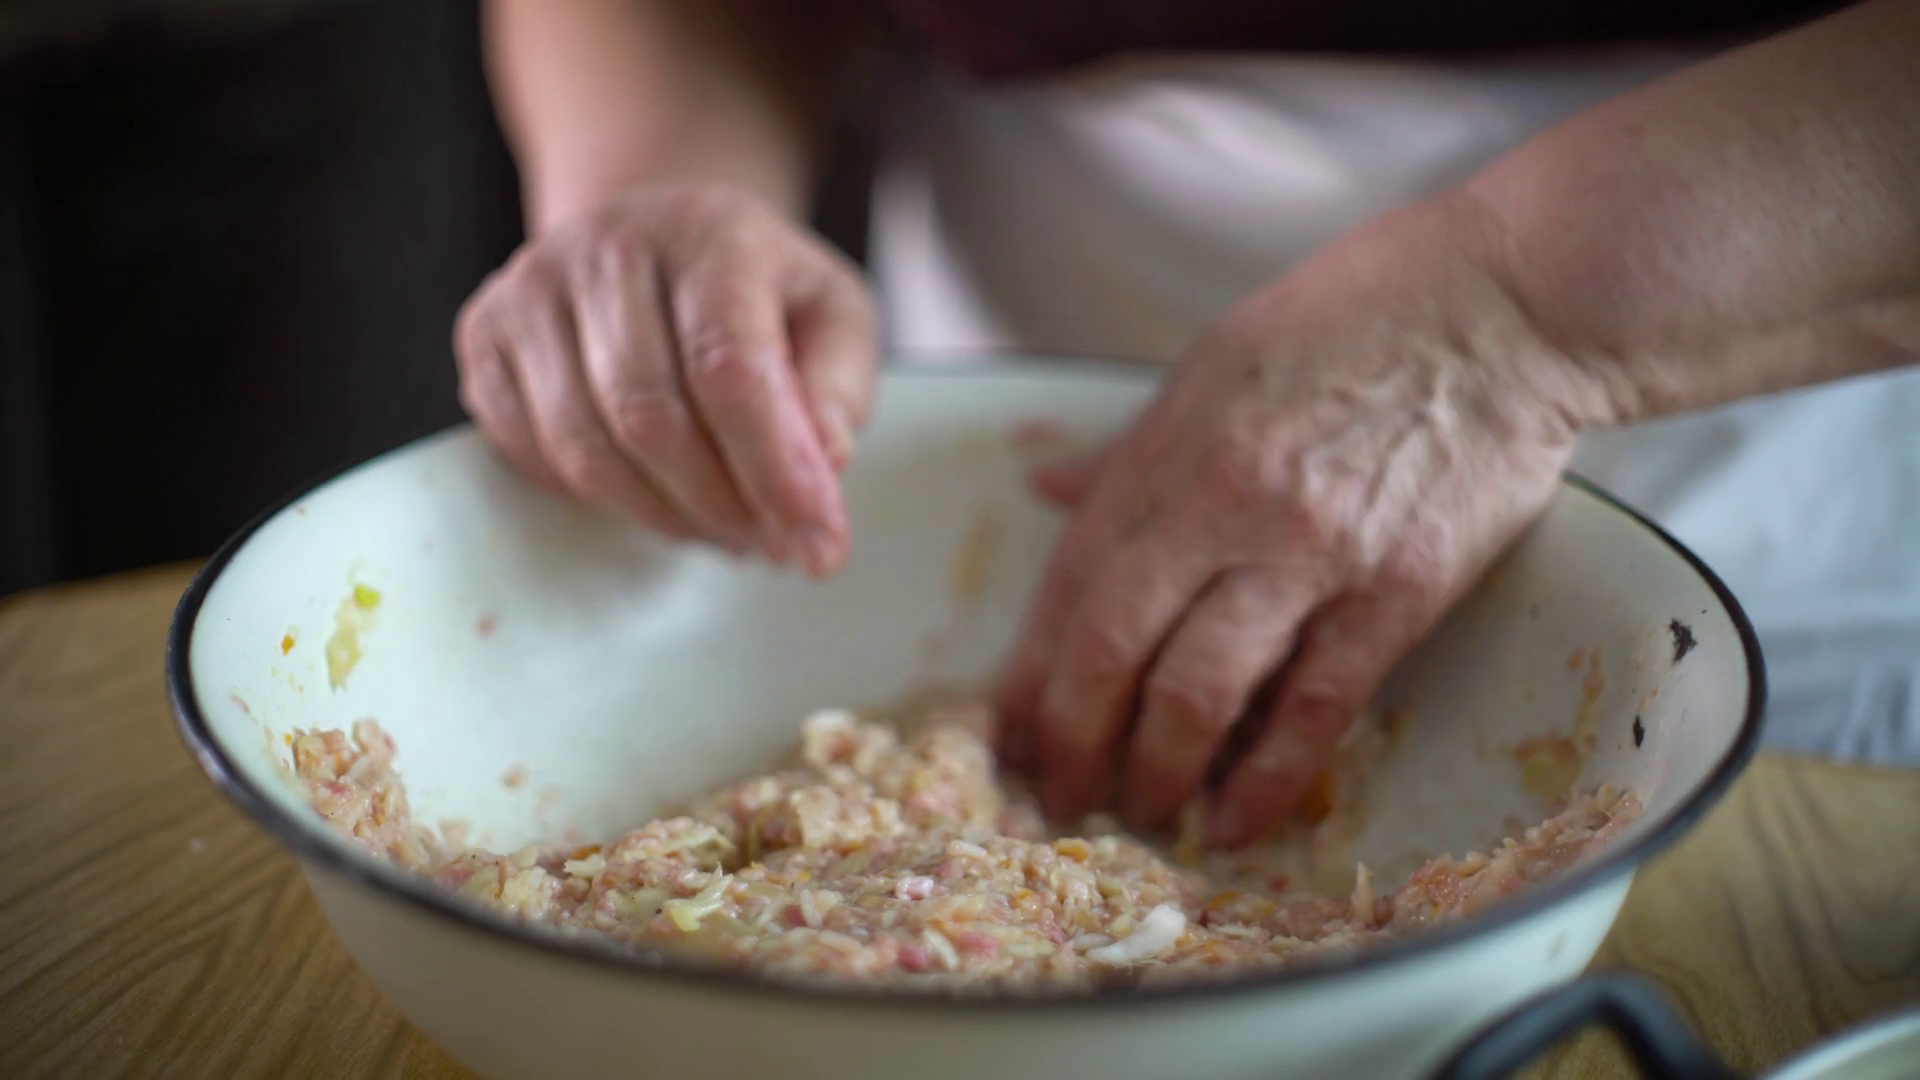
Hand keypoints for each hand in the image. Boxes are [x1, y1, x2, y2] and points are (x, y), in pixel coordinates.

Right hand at [454, 185, 877, 574]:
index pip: (730, 366)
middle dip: (723, 507)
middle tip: (776, 547)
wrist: (660, 242)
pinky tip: (659, 499)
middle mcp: (608, 243)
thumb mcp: (835, 319)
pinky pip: (534, 454)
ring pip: (588, 449)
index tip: (819, 542)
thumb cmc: (760, 293)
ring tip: (727, 531)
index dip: (775, 469)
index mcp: (710, 229)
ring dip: (667, 516)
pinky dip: (602, 501)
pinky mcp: (485, 334)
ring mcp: (532, 286)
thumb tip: (821, 462)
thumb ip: (838, 386)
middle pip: (652, 416)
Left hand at [997, 195, 1607, 846]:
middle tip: (1060, 796)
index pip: (1068, 582)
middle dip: (1071, 740)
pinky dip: (1266, 777)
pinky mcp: (1398, 591)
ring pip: (1197, 690)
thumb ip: (1131, 447)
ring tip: (1144, 815)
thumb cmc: (1355, 319)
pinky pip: (1315, 707)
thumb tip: (1045, 487)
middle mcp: (1222, 503)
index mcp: (1171, 447)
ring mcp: (1309, 551)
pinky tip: (1238, 822)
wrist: (1503, 304)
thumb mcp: (1214, 362)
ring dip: (1157, 771)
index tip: (1009, 736)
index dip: (1028, 674)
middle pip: (1111, 648)